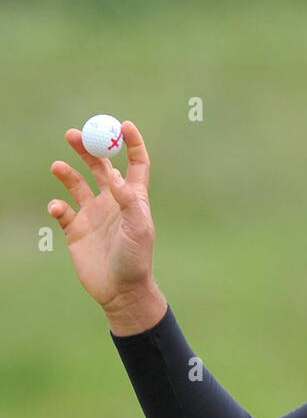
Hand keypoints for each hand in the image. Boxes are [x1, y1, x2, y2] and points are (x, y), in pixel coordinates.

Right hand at [48, 121, 156, 310]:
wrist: (121, 292)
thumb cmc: (136, 261)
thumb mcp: (139, 230)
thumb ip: (129, 202)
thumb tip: (116, 176)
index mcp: (132, 199)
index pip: (136, 164)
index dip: (132, 143)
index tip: (123, 125)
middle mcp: (111, 202)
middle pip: (99, 165)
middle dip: (87, 147)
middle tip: (73, 134)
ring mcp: (92, 214)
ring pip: (76, 182)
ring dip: (66, 171)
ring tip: (58, 168)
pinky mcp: (75, 230)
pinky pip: (61, 209)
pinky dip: (56, 205)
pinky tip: (58, 210)